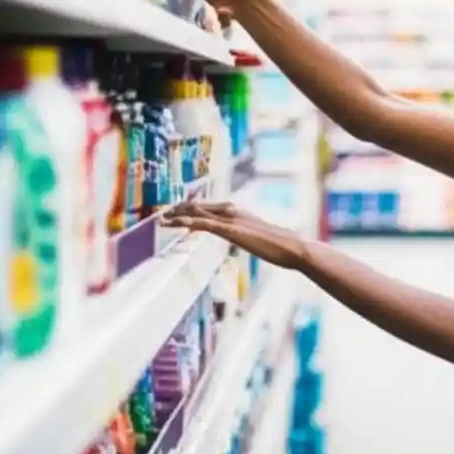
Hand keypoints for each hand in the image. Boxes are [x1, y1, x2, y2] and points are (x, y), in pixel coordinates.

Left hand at [163, 202, 310, 270]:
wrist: (291, 246)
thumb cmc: (278, 245)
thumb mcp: (257, 238)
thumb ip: (246, 235)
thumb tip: (243, 238)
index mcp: (238, 212)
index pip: (209, 207)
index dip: (190, 209)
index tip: (177, 213)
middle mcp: (233, 211)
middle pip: (199, 207)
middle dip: (180, 210)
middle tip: (164, 215)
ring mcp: (232, 219)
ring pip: (199, 212)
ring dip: (179, 214)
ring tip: (163, 218)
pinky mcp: (231, 230)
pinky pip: (205, 223)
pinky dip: (189, 221)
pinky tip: (177, 223)